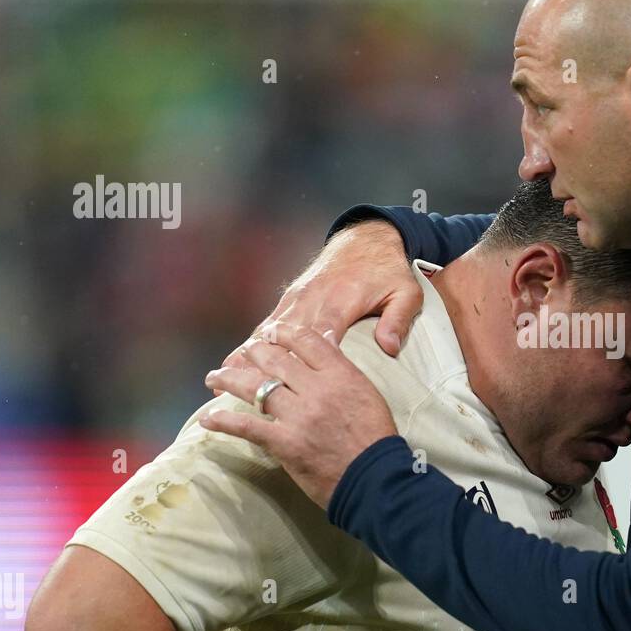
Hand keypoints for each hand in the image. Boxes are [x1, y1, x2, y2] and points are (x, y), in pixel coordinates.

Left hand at [201, 322, 397, 508]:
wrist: (375, 478)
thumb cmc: (376, 437)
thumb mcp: (367, 393)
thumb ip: (343, 366)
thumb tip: (326, 337)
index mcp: (340, 375)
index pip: (306, 341)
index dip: (284, 332)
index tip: (271, 331)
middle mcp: (316, 390)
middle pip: (275, 360)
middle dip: (253, 352)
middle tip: (243, 351)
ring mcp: (298, 416)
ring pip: (255, 388)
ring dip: (229, 379)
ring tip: (214, 377)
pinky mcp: (285, 443)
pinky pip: (248, 427)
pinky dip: (225, 422)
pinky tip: (209, 418)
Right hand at [217, 220, 421, 392]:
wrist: (367, 239)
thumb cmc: (389, 270)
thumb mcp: (406, 292)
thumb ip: (399, 319)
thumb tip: (389, 348)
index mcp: (342, 300)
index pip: (319, 333)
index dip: (302, 358)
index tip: (286, 384)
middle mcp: (313, 299)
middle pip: (284, 336)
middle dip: (262, 364)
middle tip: (241, 391)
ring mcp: (298, 298)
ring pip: (268, 330)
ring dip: (246, 355)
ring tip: (223, 380)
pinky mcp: (291, 298)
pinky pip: (268, 323)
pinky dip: (250, 343)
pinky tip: (232, 363)